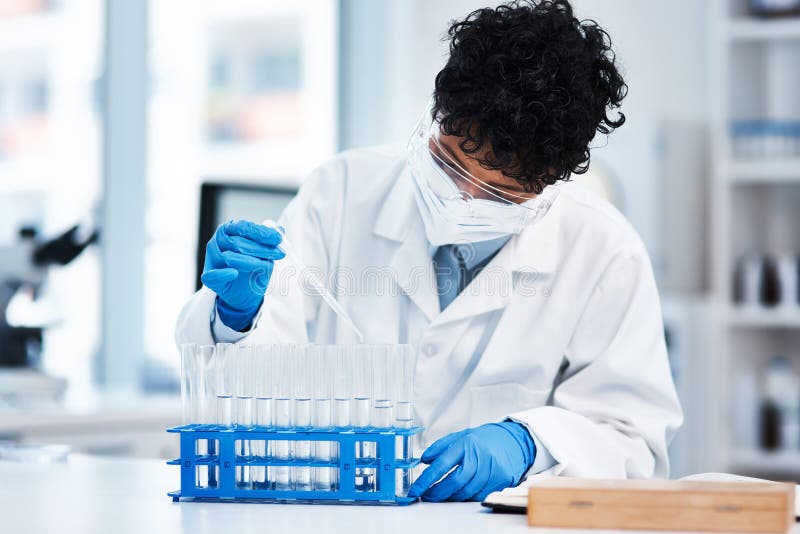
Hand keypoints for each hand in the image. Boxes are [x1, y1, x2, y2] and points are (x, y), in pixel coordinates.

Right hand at [201, 220, 284, 330]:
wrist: (245, 293)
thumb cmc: (253, 268)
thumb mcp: (265, 254)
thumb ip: (270, 242)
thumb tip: (280, 229)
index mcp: (229, 230)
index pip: (243, 227)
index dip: (261, 232)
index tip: (278, 239)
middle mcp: (218, 241)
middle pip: (236, 242)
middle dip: (260, 248)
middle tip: (279, 254)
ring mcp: (212, 259)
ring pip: (229, 257)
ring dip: (249, 261)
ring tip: (265, 265)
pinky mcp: (209, 277)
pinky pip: (213, 275)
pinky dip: (223, 274)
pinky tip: (234, 273)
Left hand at [408, 422, 535, 501]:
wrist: (512, 441)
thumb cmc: (484, 439)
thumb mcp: (460, 435)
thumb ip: (440, 447)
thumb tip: (424, 459)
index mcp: (466, 443)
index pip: (442, 464)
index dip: (426, 479)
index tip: (416, 489)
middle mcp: (480, 456)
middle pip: (455, 481)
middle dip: (438, 492)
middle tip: (428, 495)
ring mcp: (492, 469)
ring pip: (467, 491)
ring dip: (451, 496)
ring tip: (443, 493)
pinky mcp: (500, 479)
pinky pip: (479, 495)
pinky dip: (467, 496)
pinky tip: (461, 492)